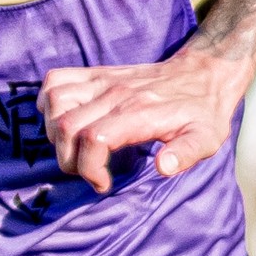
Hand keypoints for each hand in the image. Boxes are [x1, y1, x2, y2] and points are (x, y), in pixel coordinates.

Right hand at [39, 47, 251, 192]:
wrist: (205, 72)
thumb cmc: (204, 112)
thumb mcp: (207, 138)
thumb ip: (187, 153)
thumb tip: (164, 167)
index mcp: (139, 113)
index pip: (94, 139)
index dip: (89, 169)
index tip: (104, 183)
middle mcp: (115, 94)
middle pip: (66, 126)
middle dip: (68, 159)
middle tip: (89, 171)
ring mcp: (103, 80)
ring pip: (54, 102)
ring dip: (54, 132)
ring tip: (75, 149)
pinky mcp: (97, 73)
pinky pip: (55, 80)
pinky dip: (48, 102)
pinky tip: (62, 120)